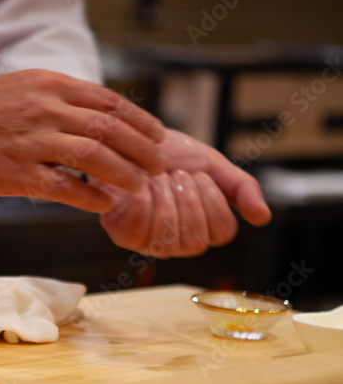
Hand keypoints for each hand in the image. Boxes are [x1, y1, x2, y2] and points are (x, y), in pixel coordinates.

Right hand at [0, 66, 165, 214]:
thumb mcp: (21, 87)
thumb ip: (59, 100)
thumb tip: (95, 119)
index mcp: (49, 85)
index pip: (110, 102)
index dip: (140, 121)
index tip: (158, 136)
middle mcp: (46, 109)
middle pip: (112, 129)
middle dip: (143, 149)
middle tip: (160, 166)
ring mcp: (32, 142)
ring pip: (95, 157)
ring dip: (125, 173)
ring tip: (141, 186)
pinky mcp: (17, 173)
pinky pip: (65, 188)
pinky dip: (91, 197)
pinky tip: (106, 205)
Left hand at [96, 129, 270, 256]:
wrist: (130, 138)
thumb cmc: (171, 156)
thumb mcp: (213, 165)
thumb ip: (241, 189)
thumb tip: (263, 218)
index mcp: (201, 230)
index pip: (222, 233)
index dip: (213, 200)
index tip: (198, 176)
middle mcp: (176, 245)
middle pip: (196, 242)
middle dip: (189, 198)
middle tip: (178, 176)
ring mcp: (148, 243)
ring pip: (168, 237)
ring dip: (166, 197)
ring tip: (159, 178)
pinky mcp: (122, 234)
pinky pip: (139, 229)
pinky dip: (144, 199)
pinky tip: (141, 185)